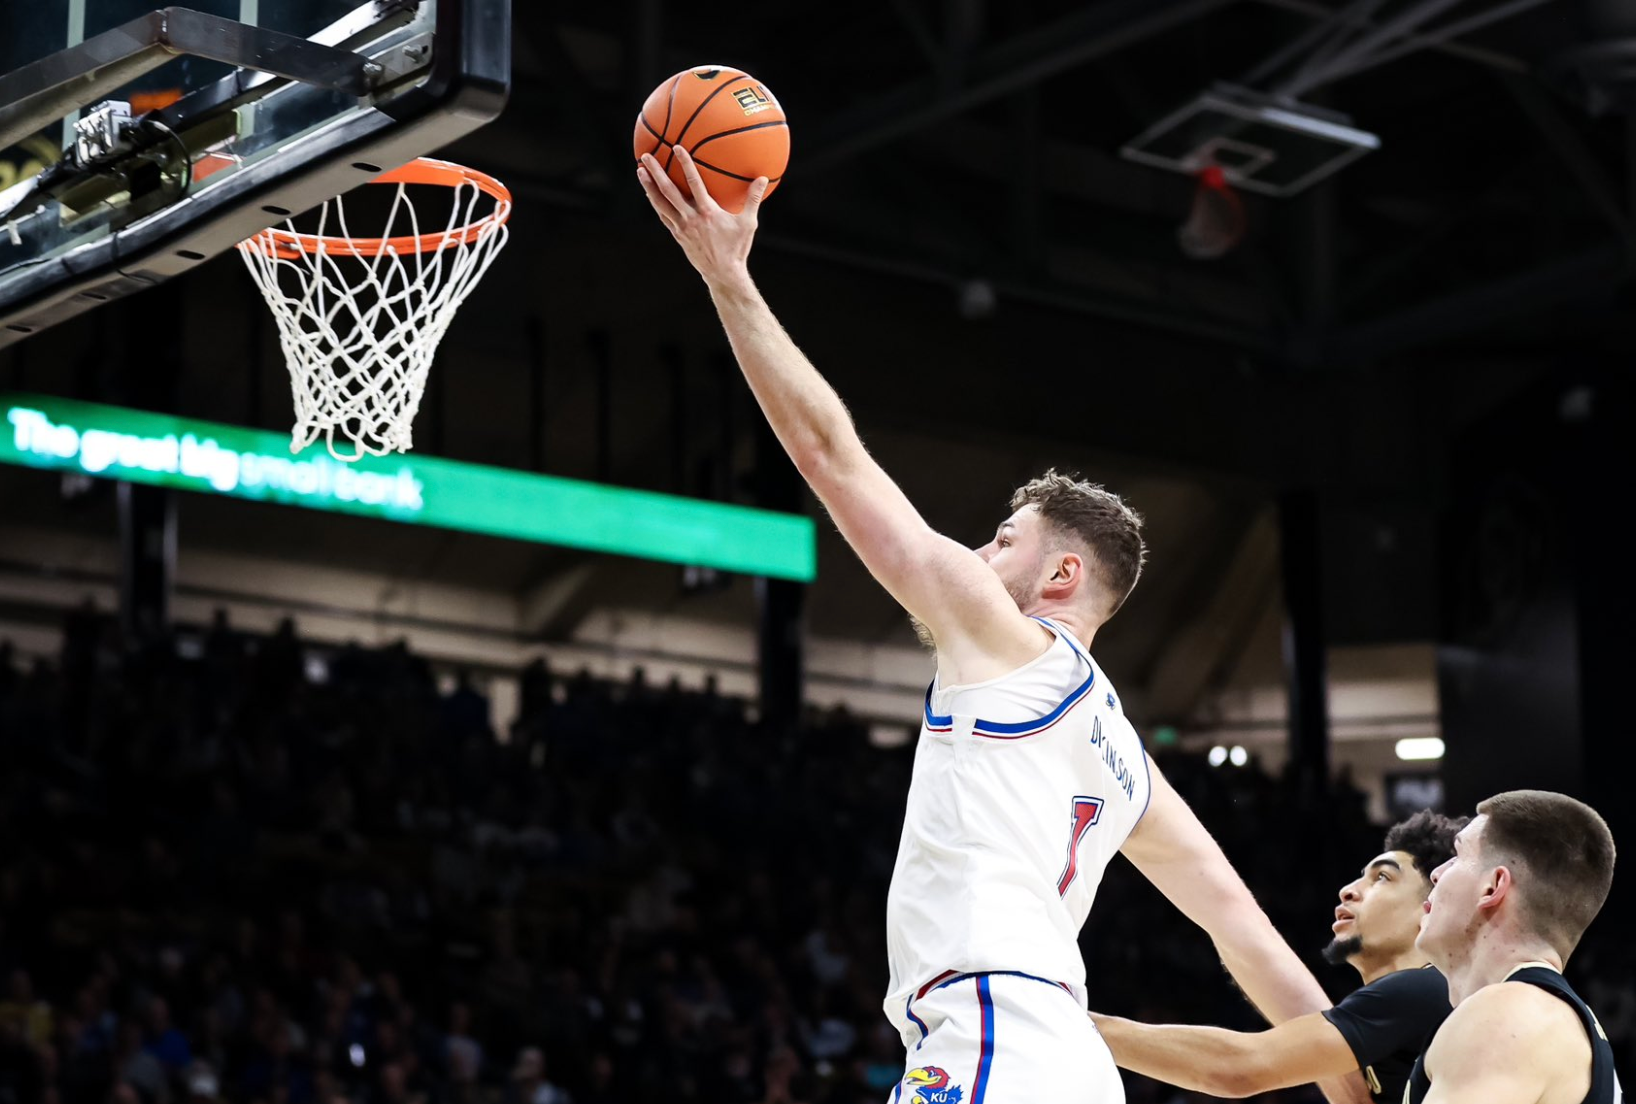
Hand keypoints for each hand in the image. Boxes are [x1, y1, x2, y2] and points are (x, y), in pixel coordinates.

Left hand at [636, 146, 768, 287]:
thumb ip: (753, 199)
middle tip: (646, 156)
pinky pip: (663, 215)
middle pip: (669, 191)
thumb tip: (763, 178)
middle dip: (656, 172)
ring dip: (649, 186)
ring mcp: (681, 227)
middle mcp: (691, 218)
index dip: (685, 164)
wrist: (722, 273)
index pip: (694, 183)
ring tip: (640, 170)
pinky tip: (650, 192)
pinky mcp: (677, 235)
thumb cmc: (737, 248)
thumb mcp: (748, 223)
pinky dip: (655, 202)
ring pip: (660, 203)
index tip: (676, 147)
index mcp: (707, 212)